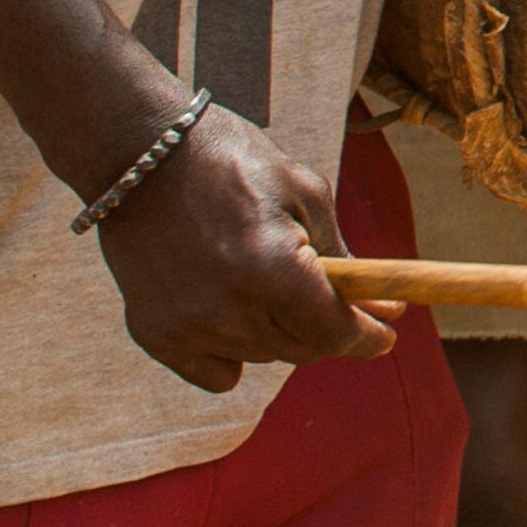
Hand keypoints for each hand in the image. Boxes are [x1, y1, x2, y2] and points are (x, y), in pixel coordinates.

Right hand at [85, 100, 391, 390]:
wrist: (139, 154)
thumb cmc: (231, 162)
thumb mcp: (304, 192)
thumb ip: (339, 254)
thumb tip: (376, 304)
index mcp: (273, 271)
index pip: (335, 332)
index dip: (367, 337)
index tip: (386, 333)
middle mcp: (229, 310)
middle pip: (302, 349)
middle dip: (329, 329)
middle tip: (338, 302)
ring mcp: (187, 327)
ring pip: (262, 356)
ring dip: (282, 332)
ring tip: (274, 287)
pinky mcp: (153, 334)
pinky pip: (215, 372)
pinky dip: (234, 354)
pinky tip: (236, 317)